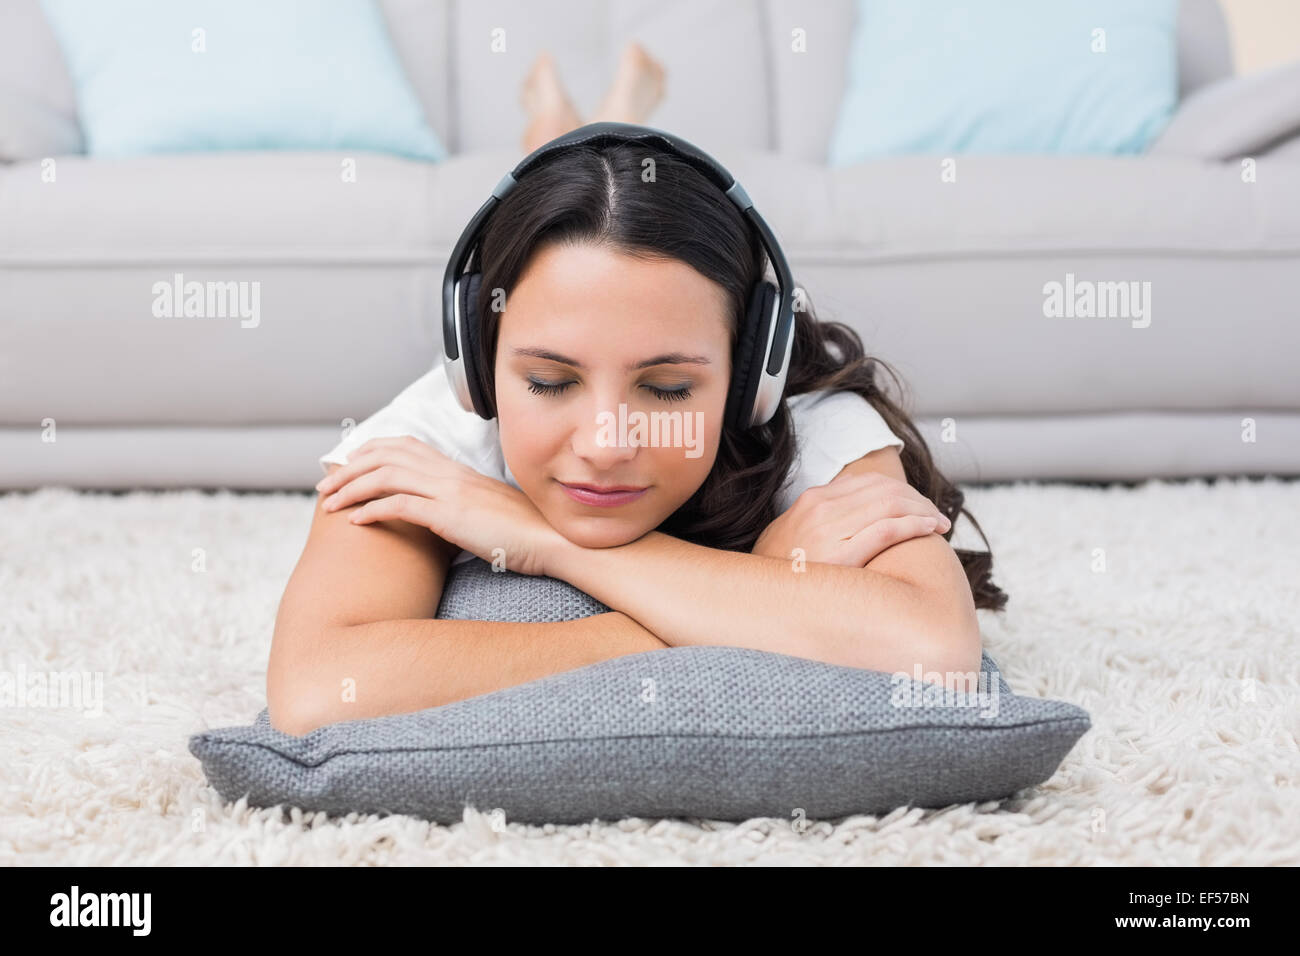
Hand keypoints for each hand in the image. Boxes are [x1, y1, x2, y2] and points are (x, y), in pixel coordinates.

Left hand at [315, 435, 565, 576]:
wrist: (554, 541)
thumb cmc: (526, 532)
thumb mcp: (488, 511)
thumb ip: (463, 504)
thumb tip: (445, 514)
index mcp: (458, 470)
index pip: (405, 445)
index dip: (370, 450)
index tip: (348, 465)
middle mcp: (450, 474)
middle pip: (386, 456)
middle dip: (348, 469)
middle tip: (325, 486)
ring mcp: (450, 492)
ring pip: (385, 477)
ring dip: (350, 489)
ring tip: (328, 504)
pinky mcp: (450, 515)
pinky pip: (399, 505)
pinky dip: (371, 510)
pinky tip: (354, 522)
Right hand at [752, 471, 950, 567]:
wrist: (753, 600)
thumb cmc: (777, 573)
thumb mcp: (792, 534)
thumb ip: (820, 518)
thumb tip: (851, 508)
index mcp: (813, 500)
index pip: (870, 482)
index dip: (902, 490)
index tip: (919, 505)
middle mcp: (822, 508)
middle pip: (885, 490)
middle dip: (919, 500)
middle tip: (937, 516)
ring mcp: (830, 530)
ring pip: (892, 505)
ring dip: (924, 510)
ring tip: (939, 524)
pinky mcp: (842, 555)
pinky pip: (888, 529)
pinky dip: (915, 524)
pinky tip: (930, 529)